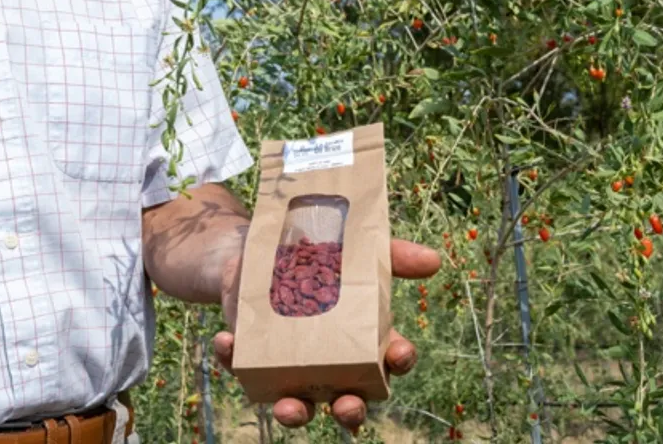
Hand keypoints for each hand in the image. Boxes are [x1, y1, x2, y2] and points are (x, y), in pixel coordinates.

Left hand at [211, 238, 441, 431]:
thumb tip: (433, 259)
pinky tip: (228, 341)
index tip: (397, 353)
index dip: (397, 362)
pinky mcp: (252, 360)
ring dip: (294, 412)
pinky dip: (234, 361)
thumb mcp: (352, 250)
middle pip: (349, 401)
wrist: (254, 251)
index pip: (389, 361)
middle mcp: (330, 364)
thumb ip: (391, 255)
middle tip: (347, 404)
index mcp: (362, 340)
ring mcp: (291, 367)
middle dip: (350, 410)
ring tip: (288, 407)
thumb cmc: (314, 257)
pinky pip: (243, 370)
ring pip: (298, 405)